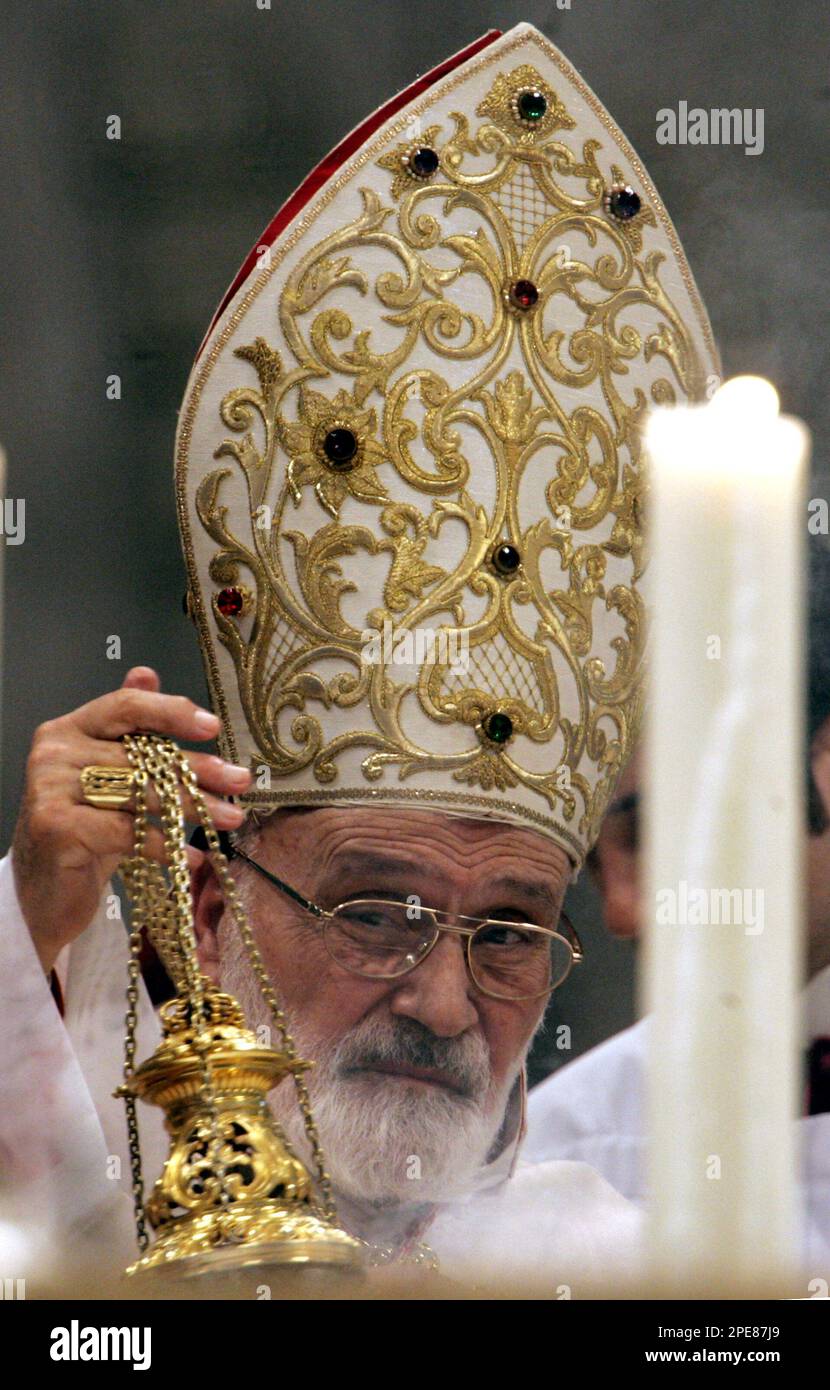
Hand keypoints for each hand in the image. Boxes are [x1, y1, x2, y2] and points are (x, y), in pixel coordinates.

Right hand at [11, 667, 250, 972]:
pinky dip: (164, 845)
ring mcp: (50, 789)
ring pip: (140, 793)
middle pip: (141, 754)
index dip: (172, 711)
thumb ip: (126, 728)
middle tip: (239, 781)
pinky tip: (191, 858)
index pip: (126, 706)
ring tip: (230, 819)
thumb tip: (146, 674)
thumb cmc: (83, 830)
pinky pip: (127, 831)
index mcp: (68, 729)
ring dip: (193, 808)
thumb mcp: (108, 776)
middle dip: (198, 770)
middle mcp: (53, 751)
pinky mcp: (56, 827)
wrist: (42, 892)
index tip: (214, 727)